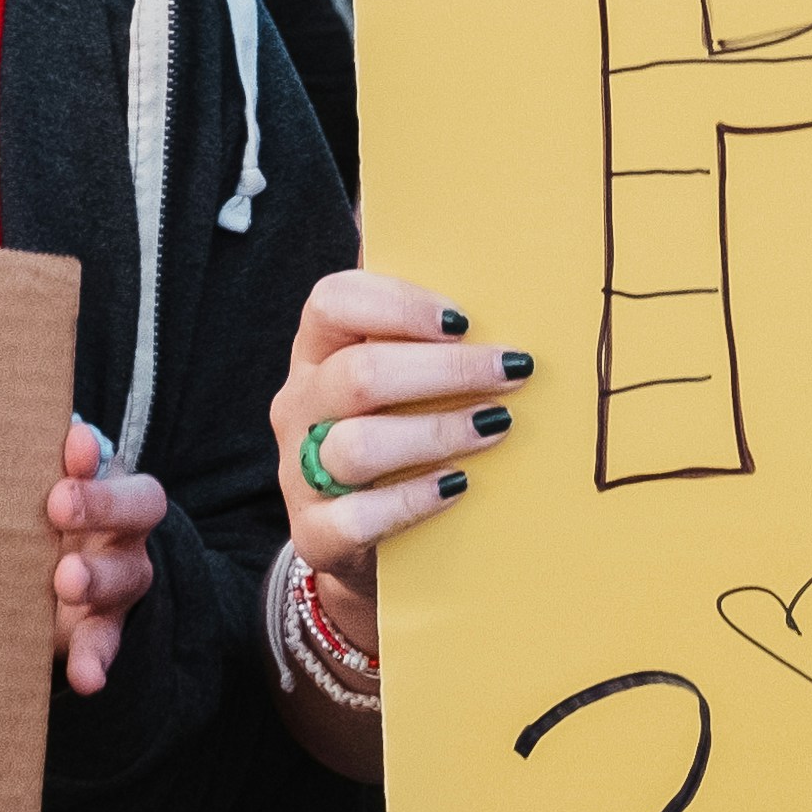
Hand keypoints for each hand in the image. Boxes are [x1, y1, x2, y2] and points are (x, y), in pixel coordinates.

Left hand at [47, 416, 166, 693]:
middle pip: (136, 514)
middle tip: (59, 504)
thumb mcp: (41, 495)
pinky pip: (105, 644)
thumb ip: (35, 465)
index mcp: (113, 498)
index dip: (101, 461)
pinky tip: (87, 678)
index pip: (122, 469)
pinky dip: (97, 661)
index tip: (73, 446)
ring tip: (66, 581)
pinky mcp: (99, 630)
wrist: (61, 591)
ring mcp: (117, 586)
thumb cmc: (46, 529)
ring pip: (122, 578)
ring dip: (95, 578)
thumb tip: (31, 425)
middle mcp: (124, 537)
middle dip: (100, 505)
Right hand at [269, 267, 519, 614]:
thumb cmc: (398, 435)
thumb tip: (493, 270)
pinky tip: (458, 486)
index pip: (333, 303)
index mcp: (317, 353)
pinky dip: (413, 499)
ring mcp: (300, 472)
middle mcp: (300, 406)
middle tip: (511, 372)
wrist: (365, 542)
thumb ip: (427, 335)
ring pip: (357, 445)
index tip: (465, 321)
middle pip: (358, 375)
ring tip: (497, 426)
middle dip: (445, 371)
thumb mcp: (399, 382)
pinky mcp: (315, 533)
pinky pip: (357, 517)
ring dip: (437, 431)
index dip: (398, 305)